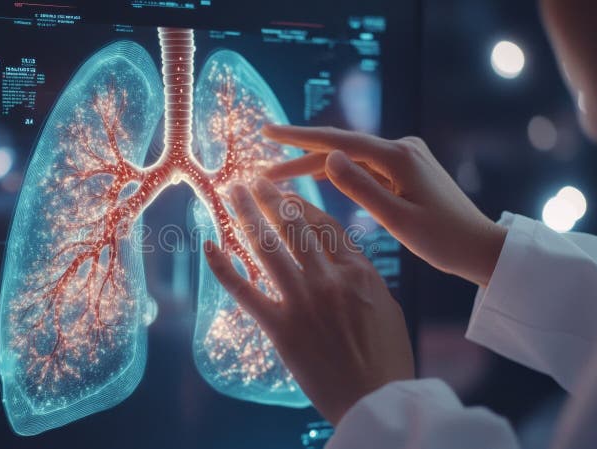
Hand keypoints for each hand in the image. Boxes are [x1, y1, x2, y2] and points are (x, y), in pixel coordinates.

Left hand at [203, 178, 413, 424]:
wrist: (376, 400)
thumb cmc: (387, 358)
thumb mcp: (387, 306)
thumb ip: (363, 276)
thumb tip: (342, 257)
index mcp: (358, 271)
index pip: (324, 225)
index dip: (300, 204)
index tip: (285, 194)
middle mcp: (328, 279)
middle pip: (293, 227)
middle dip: (268, 198)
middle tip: (251, 181)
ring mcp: (301, 301)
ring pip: (267, 246)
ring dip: (246, 215)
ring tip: (232, 193)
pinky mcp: (279, 327)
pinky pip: (244, 290)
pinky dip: (223, 266)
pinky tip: (209, 245)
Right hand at [262, 125, 506, 286]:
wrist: (482, 248)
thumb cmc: (444, 240)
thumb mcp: (397, 219)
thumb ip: (360, 187)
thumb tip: (327, 157)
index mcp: (399, 157)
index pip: (339, 142)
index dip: (299, 138)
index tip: (267, 132)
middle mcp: (402, 148)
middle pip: (341, 149)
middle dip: (301, 157)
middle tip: (264, 168)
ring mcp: (406, 156)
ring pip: (351, 159)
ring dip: (317, 167)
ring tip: (281, 175)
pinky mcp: (408, 169)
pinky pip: (365, 167)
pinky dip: (340, 174)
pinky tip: (318, 179)